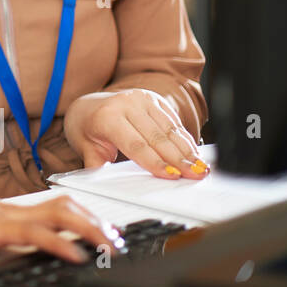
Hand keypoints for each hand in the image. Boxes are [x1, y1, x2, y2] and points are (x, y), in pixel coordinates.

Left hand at [0, 182, 123, 267]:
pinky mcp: (23, 209)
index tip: (78, 254)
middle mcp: (10, 212)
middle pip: (55, 210)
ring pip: (60, 205)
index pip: (30, 231)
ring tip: (112, 235)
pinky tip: (94, 225)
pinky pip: (56, 206)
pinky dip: (80, 214)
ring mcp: (18, 208)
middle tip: (111, 243)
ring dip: (88, 217)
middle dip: (86, 224)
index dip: (55, 242)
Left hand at [64, 89, 207, 178]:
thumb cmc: (88, 128)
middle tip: (196, 175)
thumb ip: (97, 166)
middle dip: (179, 159)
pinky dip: (185, 139)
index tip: (173, 176)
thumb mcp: (85, 148)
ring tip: (201, 168)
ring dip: (187, 150)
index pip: (136, 144)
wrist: (88, 106)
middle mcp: (127, 103)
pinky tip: (195, 153)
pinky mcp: (155, 98)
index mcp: (108, 117)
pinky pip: (173, 121)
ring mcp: (142, 98)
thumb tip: (106, 188)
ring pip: (170, 128)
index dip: (156, 161)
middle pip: (158, 137)